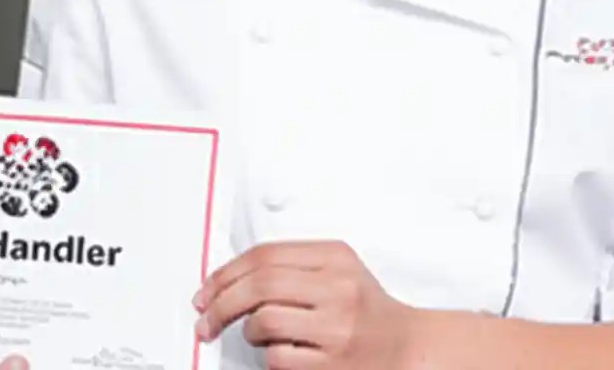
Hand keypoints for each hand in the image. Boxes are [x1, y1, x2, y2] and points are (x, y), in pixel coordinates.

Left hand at [193, 241, 415, 369]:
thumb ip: (293, 266)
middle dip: (221, 302)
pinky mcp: (333, 365)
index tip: (208, 289)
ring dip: (247, 331)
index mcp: (335, 258)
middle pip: (259, 285)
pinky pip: (278, 358)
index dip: (226, 272)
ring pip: (265, 321)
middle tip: (206, 317)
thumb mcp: (339, 271)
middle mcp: (338, 289)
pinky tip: (278, 352)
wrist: (407, 349)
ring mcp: (337, 328)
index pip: (265, 255)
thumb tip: (230, 278)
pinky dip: (267, 356)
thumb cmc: (367, 311)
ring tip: (255, 334)